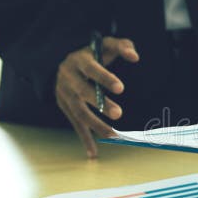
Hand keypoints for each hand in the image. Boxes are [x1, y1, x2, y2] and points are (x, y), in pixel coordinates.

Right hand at [55, 37, 139, 157]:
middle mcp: (68, 77)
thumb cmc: (93, 54)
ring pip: (78, 112)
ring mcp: (64, 94)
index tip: (120, 88)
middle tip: (118, 114)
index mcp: (79, 60)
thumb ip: (122, 46)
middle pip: (83, 91)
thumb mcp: (105, 45)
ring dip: (95, 125)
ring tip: (113, 135)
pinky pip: (75, 124)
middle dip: (100, 104)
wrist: (63, 62)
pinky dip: (84, 139)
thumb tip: (135, 57)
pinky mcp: (64, 107)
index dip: (105, 78)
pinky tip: (93, 153)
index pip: (91, 68)